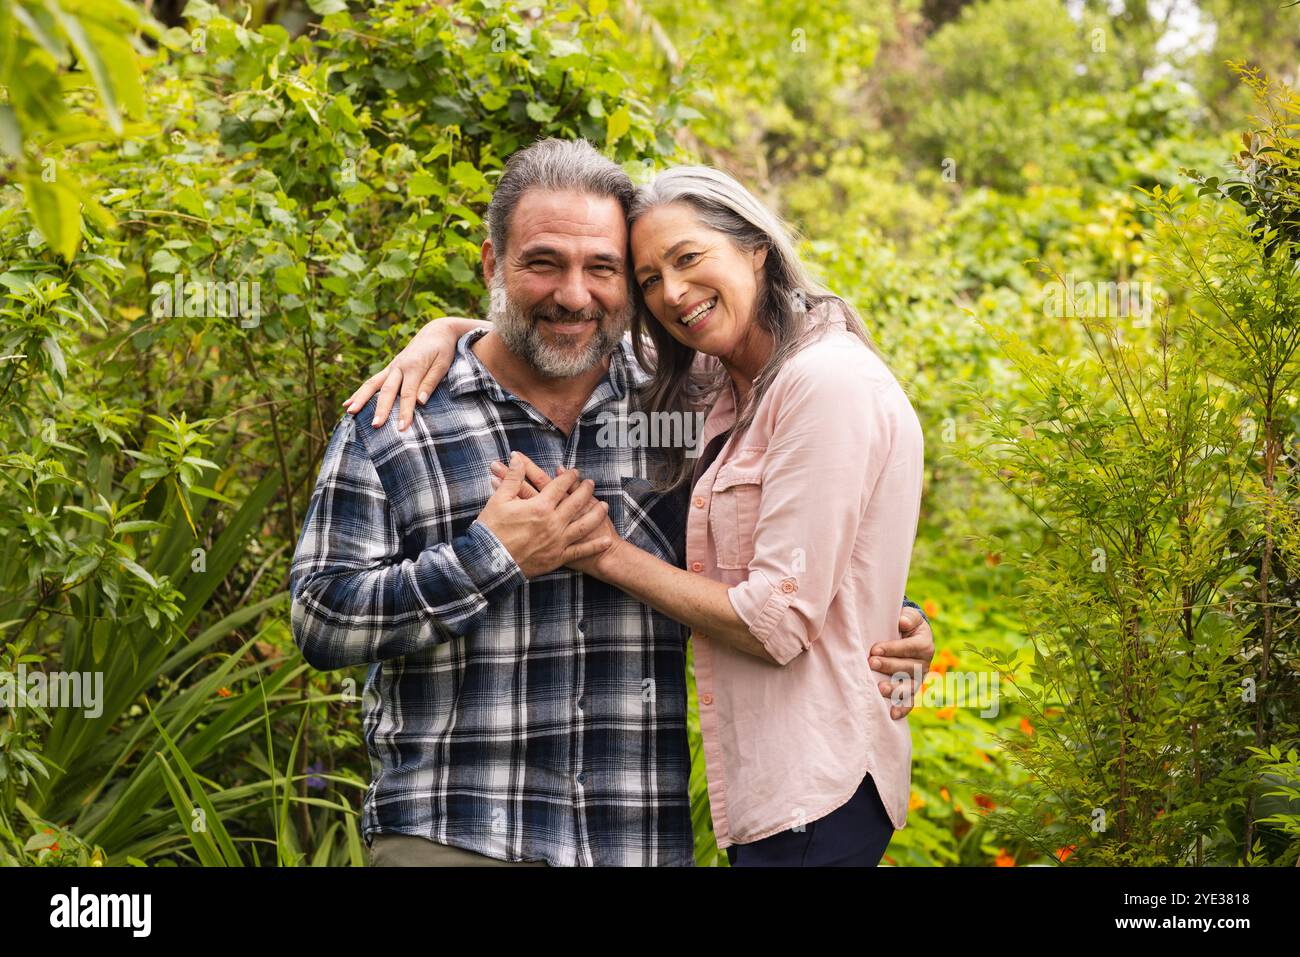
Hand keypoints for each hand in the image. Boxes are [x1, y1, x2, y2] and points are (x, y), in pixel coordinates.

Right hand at [341, 317, 470, 431]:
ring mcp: (391, 368)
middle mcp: (399, 367)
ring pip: (372, 384)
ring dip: (360, 399)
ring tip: (350, 412)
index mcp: (414, 366)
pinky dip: (359, 393)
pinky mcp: (389, 370)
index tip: (402, 428)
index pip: (408, 394)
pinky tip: (348, 404)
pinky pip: (372, 382)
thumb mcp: (442, 364)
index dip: (405, 412)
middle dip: (380, 409)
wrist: (436, 332)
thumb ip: (431, 382)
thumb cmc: (442, 350)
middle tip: (375, 426)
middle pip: (387, 391)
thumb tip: (420, 402)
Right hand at [478, 452, 610, 578]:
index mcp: (539, 506)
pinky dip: (595, 546)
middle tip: (591, 483)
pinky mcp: (557, 558)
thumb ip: (512, 478)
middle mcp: (553, 522)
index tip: (574, 471)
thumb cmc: (491, 530)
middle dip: (585, 490)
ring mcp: (558, 541)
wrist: (489, 562)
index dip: (568, 476)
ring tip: (604, 505)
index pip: (559, 486)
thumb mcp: (499, 500)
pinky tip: (606, 540)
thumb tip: (517, 458)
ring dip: (596, 513)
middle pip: (576, 502)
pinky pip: (580, 551)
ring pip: (584, 524)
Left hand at [871, 607, 935, 719]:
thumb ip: (907, 618)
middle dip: (889, 666)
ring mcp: (919, 679)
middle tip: (871, 663)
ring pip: (909, 686)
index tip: (875, 649)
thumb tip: (902, 623)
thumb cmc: (904, 624)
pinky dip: (903, 708)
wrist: (908, 635)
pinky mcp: (912, 690)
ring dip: (895, 689)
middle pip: (908, 667)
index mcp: (925, 644)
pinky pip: (910, 702)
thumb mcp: (909, 617)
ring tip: (880, 688)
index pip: (910, 647)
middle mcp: (925, 663)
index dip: (893, 649)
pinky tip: (892, 714)